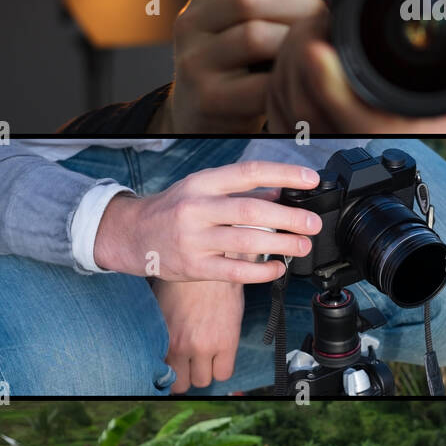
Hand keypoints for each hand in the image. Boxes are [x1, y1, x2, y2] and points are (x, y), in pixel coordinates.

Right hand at [93, 160, 322, 282]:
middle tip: (313, 223)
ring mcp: (194, 239)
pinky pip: (234, 272)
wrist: (132, 234)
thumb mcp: (202, 188)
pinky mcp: (193, 267)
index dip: (284, 175)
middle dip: (289, 217)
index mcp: (203, 182)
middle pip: (252, 211)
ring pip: (246, 242)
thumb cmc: (174, 208)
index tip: (310, 180)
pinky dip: (261, 272)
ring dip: (282, 245)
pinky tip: (277, 269)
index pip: (250, 173)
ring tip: (303, 245)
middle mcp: (197, 208)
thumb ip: (239, 191)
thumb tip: (281, 193)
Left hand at [151, 277, 243, 393]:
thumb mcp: (163, 305)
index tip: (176, 367)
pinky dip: (222, 367)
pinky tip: (221, 352)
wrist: (215, 261)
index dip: (170, 372)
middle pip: (182, 384)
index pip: (161, 375)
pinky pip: (224, 374)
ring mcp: (204, 346)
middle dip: (187, 374)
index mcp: (162, 336)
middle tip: (192, 361)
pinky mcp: (227, 342)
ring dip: (205, 370)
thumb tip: (158, 349)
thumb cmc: (187, 280)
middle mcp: (180, 345)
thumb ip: (161, 330)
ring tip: (208, 354)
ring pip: (203, 380)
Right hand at [161, 0, 324, 132]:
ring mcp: (195, 61)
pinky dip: (292, 82)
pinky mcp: (208, 99)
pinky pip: (262, 84)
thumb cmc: (242, 64)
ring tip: (318, 49)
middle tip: (326, 19)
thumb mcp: (247, 20)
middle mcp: (193, 21)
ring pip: (255, 36)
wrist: (202, 120)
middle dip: (300, 5)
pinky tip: (305, 82)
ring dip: (299, 43)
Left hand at [266, 12, 445, 134]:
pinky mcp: (310, 132)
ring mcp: (328, 140)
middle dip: (300, 49)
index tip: (316, 44)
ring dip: (289, 55)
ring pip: (287, 99)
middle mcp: (356, 142)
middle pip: (304, 99)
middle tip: (315, 13)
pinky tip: (298, 45)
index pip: (347, 115)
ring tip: (309, 21)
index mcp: (392, 132)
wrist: (437, 148)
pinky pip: (280, 105)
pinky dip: (282, 72)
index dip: (325, 79)